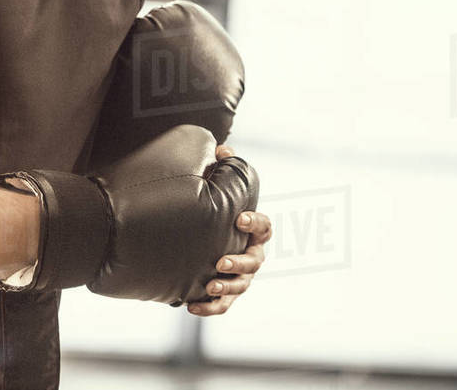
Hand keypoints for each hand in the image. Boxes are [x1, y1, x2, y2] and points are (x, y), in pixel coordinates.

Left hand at [186, 144, 271, 315]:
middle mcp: (250, 254)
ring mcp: (239, 276)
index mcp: (252, 231)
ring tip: (209, 285)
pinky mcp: (222, 293)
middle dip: (239, 262)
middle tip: (220, 261)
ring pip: (241, 287)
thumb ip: (224, 169)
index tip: (240, 219)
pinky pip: (221, 305)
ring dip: (227, 287)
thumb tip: (223, 149)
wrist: (192, 237)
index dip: (256, 223)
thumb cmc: (212, 211)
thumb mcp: (218, 189)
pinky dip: (210, 307)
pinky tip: (191, 305)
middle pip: (255, 262)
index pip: (264, 227)